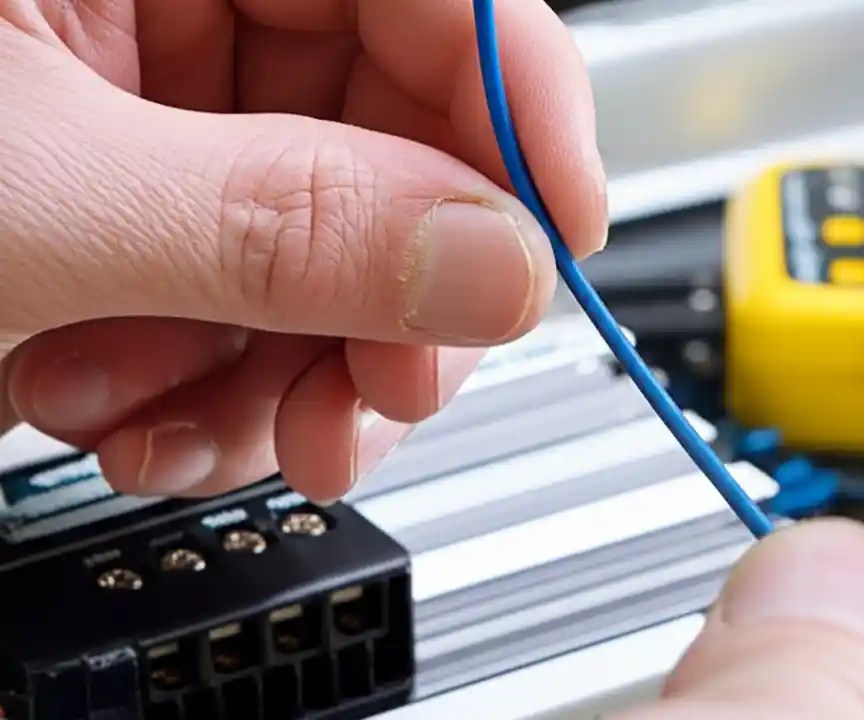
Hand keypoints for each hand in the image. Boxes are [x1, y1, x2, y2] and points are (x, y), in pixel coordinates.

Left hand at [0, 1, 604, 501]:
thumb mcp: (43, 199)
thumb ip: (282, 223)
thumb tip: (496, 263)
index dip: (526, 108)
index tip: (563, 240)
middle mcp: (177, 20)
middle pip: (404, 148)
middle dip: (389, 305)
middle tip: (384, 391)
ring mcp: (161, 131)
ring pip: (339, 262)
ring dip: (287, 380)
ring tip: (192, 430)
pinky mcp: (144, 234)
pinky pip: (259, 318)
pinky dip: (217, 399)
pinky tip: (135, 420)